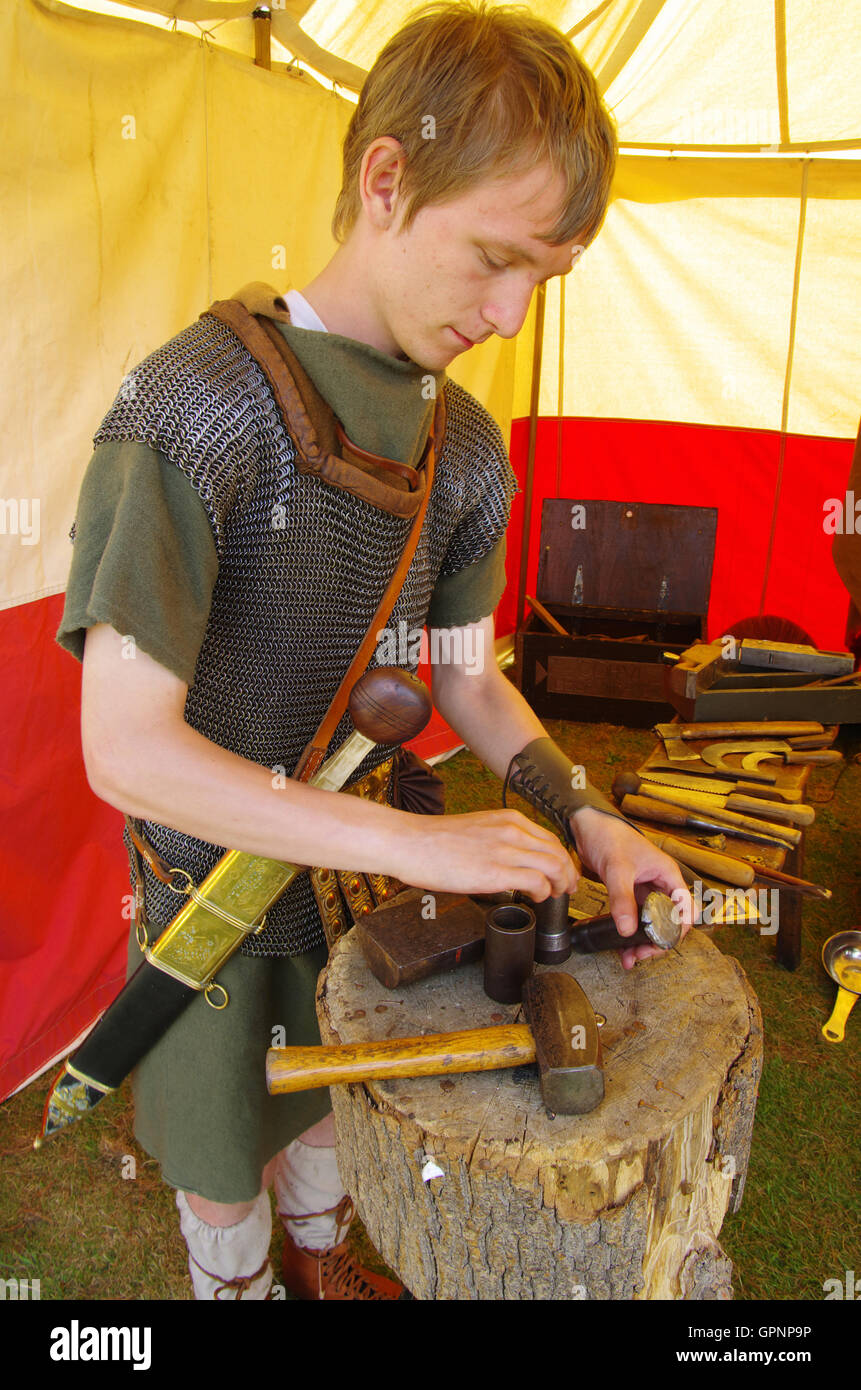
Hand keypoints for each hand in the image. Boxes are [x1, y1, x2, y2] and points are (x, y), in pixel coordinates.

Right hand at [394, 808, 578, 900]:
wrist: (411, 843)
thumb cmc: (435, 840)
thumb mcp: (477, 829)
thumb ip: (499, 839)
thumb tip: (511, 859)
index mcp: (508, 819)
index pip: (550, 839)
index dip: (562, 859)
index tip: (562, 873)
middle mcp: (512, 831)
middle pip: (558, 853)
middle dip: (568, 873)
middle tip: (567, 888)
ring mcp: (505, 850)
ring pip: (554, 866)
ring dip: (561, 884)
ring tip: (556, 896)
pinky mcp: (496, 872)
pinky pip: (537, 882)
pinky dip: (544, 893)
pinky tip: (537, 898)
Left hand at [569, 808, 693, 970]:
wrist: (587, 825)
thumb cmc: (609, 836)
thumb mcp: (617, 868)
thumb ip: (622, 898)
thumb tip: (627, 929)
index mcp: (668, 875)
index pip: (686, 910)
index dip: (677, 930)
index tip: (659, 943)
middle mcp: (660, 884)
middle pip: (669, 922)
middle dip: (657, 941)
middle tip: (640, 954)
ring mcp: (645, 890)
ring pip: (651, 923)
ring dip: (642, 942)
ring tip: (629, 957)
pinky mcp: (630, 894)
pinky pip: (635, 918)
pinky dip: (629, 933)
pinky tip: (620, 946)